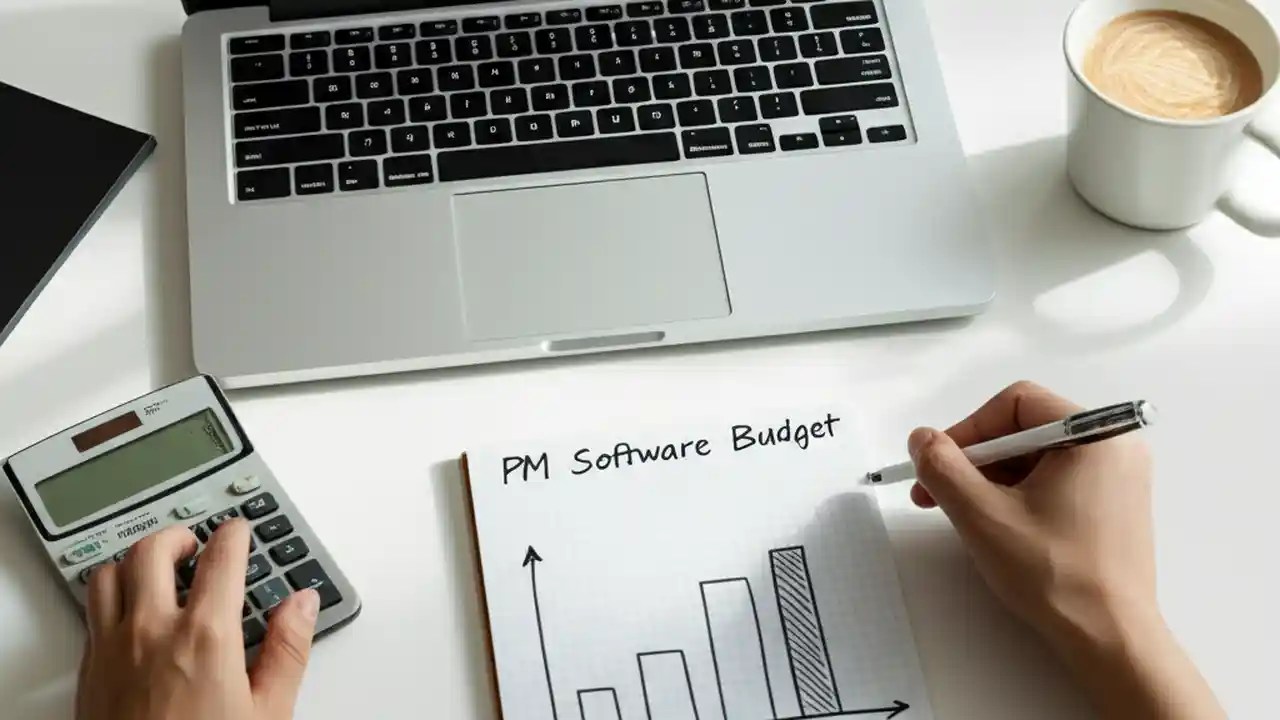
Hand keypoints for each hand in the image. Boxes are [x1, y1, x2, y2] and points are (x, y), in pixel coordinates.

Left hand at [76, 520, 319, 719]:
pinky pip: (91, 611)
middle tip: (197, 543)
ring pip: (110, 574)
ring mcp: (112, 650)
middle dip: (179, 536)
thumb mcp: (269, 712)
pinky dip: (111, 594)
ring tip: (158, 567)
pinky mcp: (87, 671)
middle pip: (154, 551)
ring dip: (136, 561)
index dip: (235, 533)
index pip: (222, 556)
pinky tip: (130, 608)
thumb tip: (301, 605)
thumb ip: (288, 648)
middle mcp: (152, 633)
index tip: (241, 531)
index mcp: (205, 637)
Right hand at [908, 381, 1223, 718]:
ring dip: (994, 480)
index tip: (939, 464)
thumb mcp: (982, 515)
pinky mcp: (1114, 506)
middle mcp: (1116, 447)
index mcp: (1096, 436)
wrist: (1110, 639)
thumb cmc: (1055, 574)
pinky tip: (1000, 526)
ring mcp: (1119, 478)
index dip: (969, 430)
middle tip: (939, 493)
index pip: (1017, 403)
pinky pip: (1057, 481)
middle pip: (1027, 429)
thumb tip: (921, 438)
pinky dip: (1021, 495)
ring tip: (966, 516)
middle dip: (977, 460)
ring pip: (1038, 458)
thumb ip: (943, 467)